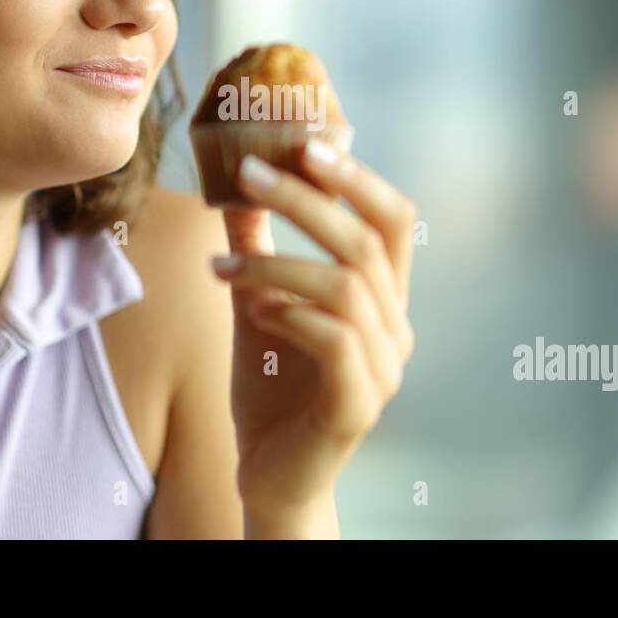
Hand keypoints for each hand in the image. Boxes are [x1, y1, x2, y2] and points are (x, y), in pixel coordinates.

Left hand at [211, 137, 416, 526]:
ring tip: (222, 264)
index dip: (358, 177)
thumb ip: (257, 248)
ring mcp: (384, 366)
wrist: (271, 475)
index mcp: (382, 297)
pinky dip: (290, 314)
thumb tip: (234, 185)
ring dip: (277, 262)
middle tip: (250, 173)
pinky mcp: (359, 403)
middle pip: (365, 241)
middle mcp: (395, 326)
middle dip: (307, 200)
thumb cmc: (270, 387)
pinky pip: (335, 340)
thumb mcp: (258, 302)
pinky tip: (251, 309)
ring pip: (346, 286)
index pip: (392, 221)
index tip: (307, 142)